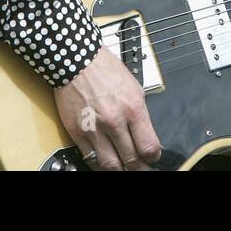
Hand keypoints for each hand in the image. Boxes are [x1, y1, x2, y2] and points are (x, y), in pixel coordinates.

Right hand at [54, 47, 161, 170]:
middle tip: (140, 167)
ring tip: (124, 167)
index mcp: (133, 108)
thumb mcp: (134, 87)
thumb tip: (144, 135)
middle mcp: (114, 121)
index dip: (153, 157)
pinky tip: (106, 163)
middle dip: (139, 167)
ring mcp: (94, 129)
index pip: (149, 147)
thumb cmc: (105, 70)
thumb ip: (139, 114)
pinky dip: (100, 165)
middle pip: (131, 160)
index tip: (152, 157)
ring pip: (110, 165)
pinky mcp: (77, 132)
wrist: (76, 61)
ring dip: (119, 169)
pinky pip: (90, 158)